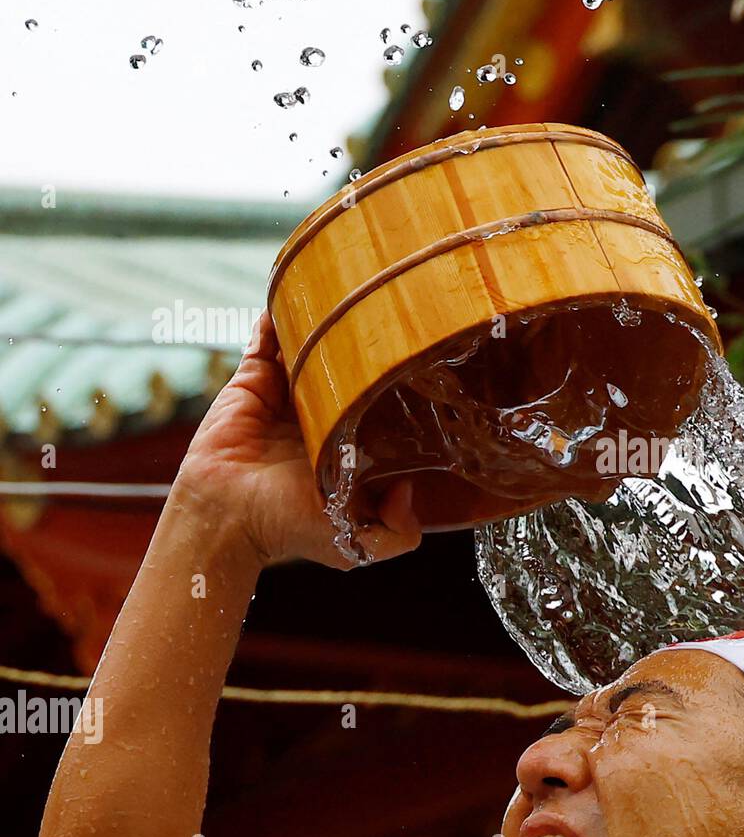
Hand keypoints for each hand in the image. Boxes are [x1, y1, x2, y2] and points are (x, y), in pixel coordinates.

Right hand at [175, 311, 421, 569]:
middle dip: (367, 346)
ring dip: (325, 325)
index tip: (423, 362)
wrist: (228, 518)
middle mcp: (322, 416)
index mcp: (350, 445)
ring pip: (312, 349)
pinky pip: (267, 340)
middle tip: (393, 318)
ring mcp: (288, 396)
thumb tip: (411, 491)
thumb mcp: (359, 542)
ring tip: (349, 294)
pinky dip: (278, 318)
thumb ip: (398, 531)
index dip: (399, 387)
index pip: (382, 407)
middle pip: (351, 370)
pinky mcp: (253, 381)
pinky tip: (296, 295)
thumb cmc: (289, 531)